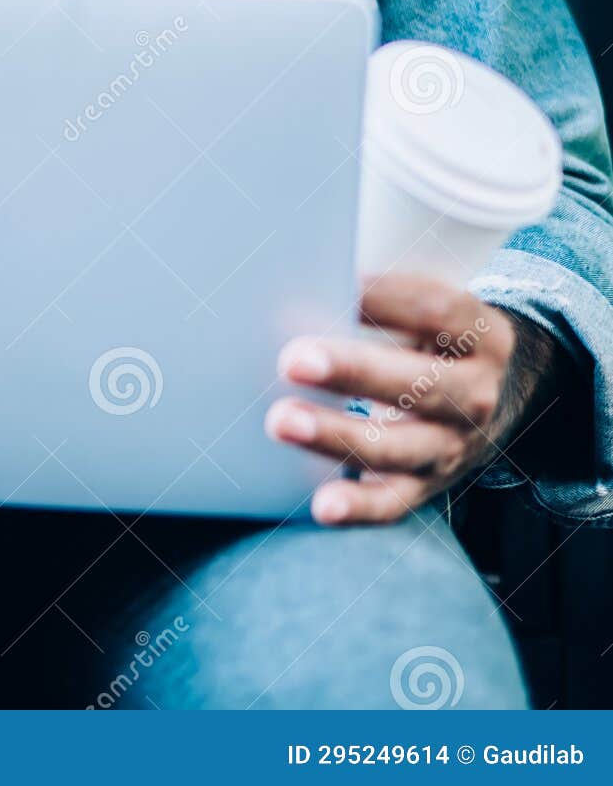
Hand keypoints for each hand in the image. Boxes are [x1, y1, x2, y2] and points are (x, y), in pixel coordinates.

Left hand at [265, 272, 558, 525]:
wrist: (503, 395)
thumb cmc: (441, 339)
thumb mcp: (434, 311)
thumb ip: (383, 300)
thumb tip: (300, 279)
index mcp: (477, 334)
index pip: (435, 310)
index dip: (386, 297)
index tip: (335, 284)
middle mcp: (474, 393)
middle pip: (416, 384)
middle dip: (352, 372)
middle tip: (293, 359)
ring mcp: (453, 445)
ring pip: (398, 447)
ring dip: (337, 436)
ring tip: (282, 420)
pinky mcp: (430, 485)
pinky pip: (394, 501)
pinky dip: (359, 506)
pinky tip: (322, 504)